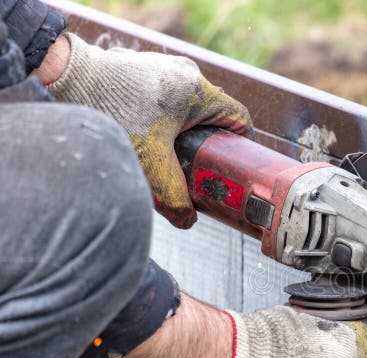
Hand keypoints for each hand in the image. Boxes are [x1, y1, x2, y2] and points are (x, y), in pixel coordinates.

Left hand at [49, 33, 252, 228]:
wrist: (63, 79)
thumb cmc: (111, 115)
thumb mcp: (150, 164)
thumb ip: (174, 196)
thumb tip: (189, 221)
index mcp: (199, 91)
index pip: (239, 119)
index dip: (241, 145)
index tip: (233, 166)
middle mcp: (185, 72)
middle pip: (211, 114)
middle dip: (206, 143)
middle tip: (196, 168)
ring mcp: (161, 65)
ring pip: (184, 105)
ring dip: (180, 130)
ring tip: (165, 155)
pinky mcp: (139, 66)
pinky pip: (161, 96)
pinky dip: (159, 116)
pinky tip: (141, 136)